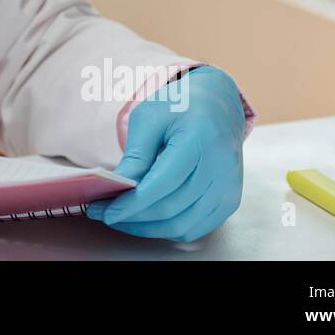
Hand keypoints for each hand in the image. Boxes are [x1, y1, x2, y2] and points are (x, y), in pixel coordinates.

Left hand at [85, 66, 245, 241]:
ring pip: (184, 225)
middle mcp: (221, 168)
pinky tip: (148, 220)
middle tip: (106, 214)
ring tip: (123, 219)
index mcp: (200, 139)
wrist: (218, 105)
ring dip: (148, 228)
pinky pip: (196, 228)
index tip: (105, 211)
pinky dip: (169, 230)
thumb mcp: (149, 118)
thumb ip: (136, 156)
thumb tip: (117, 190)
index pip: (163, 184)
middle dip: (133, 217)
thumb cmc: (181, 105)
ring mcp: (228, 187)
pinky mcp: (229, 200)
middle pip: (172, 208)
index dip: (132, 203)